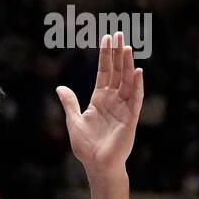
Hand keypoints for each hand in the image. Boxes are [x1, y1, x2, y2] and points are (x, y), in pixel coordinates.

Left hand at [56, 32, 143, 178]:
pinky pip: (136, 99)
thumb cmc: (86, 146)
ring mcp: (123, 108)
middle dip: (117, 53)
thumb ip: (70, 103)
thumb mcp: (74, 120)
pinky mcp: (130, 118)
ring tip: (127, 46)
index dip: (105, 56)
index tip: (106, 39)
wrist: (97, 164)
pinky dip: (137, 85)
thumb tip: (61, 87)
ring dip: (127, 64)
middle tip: (118, 33)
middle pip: (116, 72)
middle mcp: (113, 100)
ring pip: (127, 81)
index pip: (104, 73)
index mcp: (99, 99)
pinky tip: (138, 71)